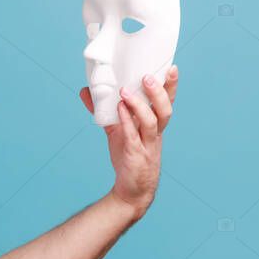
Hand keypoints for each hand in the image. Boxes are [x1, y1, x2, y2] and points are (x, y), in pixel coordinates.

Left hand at [80, 66, 178, 218]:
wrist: (131, 190)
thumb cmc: (128, 157)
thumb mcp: (116, 131)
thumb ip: (105, 111)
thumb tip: (87, 91)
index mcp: (154, 126)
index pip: (166, 103)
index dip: (171, 87)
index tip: (171, 67)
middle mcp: (155, 134)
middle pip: (165, 110)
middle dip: (159, 92)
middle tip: (147, 76)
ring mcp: (148, 145)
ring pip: (152, 122)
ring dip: (139, 105)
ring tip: (126, 91)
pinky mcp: (137, 156)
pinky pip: (134, 137)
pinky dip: (127, 122)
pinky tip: (119, 110)